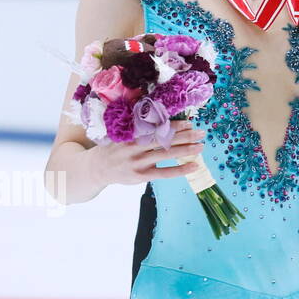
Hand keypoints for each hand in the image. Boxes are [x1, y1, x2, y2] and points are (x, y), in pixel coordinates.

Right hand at [89, 119, 205, 186]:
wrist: (96, 169)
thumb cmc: (115, 149)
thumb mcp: (123, 135)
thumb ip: (141, 130)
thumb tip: (166, 123)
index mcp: (132, 134)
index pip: (157, 128)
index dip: (174, 125)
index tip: (190, 122)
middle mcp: (135, 147)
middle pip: (165, 139)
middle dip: (185, 135)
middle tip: (202, 132)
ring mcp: (138, 163)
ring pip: (167, 154)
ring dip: (186, 149)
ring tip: (201, 146)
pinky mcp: (141, 176)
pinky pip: (165, 173)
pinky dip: (180, 169)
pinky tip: (194, 165)